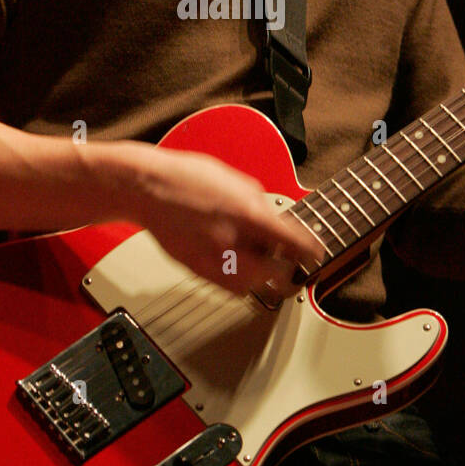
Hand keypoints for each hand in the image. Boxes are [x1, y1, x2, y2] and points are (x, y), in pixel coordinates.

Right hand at [126, 147, 325, 298]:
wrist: (148, 188)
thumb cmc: (188, 177)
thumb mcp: (236, 179)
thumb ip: (260, 203)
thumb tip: (276, 221)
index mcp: (246, 213)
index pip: (291, 243)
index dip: (310, 252)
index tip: (316, 255)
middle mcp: (231, 240)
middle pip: (275, 273)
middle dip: (288, 269)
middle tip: (293, 264)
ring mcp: (211, 258)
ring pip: (253, 285)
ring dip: (264, 279)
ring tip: (265, 265)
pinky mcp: (196, 269)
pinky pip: (228, 288)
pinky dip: (241, 282)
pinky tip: (241, 268)